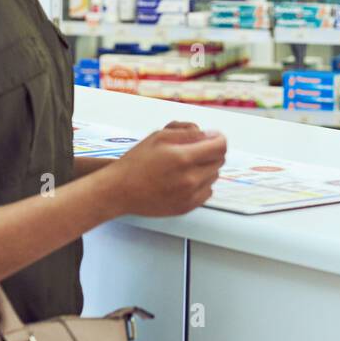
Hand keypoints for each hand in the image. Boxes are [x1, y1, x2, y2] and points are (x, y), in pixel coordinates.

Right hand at [104, 121, 226, 216]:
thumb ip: (188, 133)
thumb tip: (210, 134)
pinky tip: (186, 178)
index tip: (213, 136)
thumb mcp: (160, 136)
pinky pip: (207, 192)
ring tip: (186, 164)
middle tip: (195, 149)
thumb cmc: (136, 162)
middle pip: (219, 160)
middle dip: (211, 151)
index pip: (220, 146)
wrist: (119, 190)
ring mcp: (189, 195)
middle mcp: (190, 178)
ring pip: (214, 176)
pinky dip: (202, 183)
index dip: (218, 138)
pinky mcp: (186, 207)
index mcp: (184, 158)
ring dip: (206, 167)